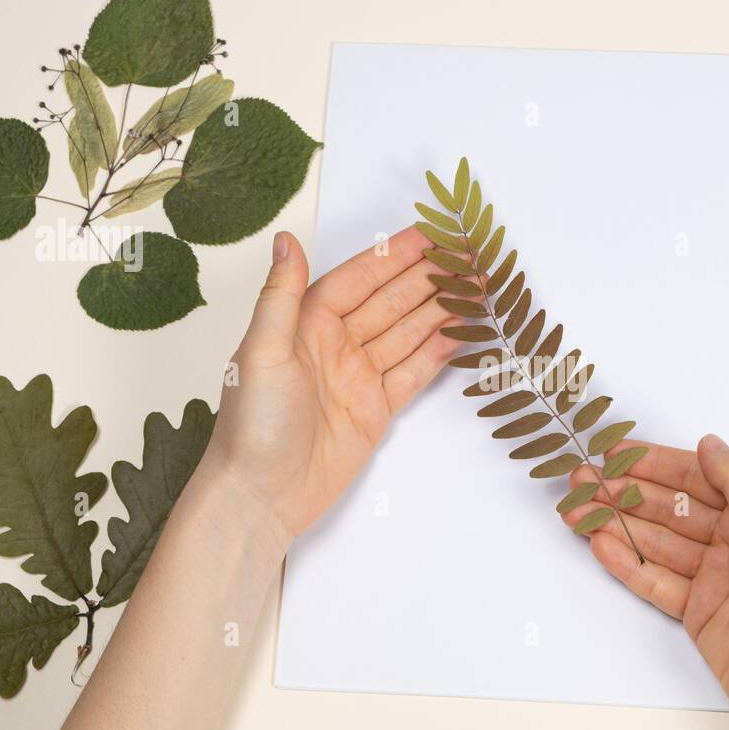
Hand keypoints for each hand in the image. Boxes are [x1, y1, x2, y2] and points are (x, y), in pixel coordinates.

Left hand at [200, 228, 462, 543]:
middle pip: (392, 301)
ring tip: (477, 286)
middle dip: (431, 277)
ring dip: (442, 308)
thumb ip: (282, 294)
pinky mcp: (375, 410)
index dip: (398, 255)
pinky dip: (439, 351)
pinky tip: (462, 330)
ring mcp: (358, 377)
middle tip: (470, 256)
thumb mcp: (261, 350)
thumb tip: (285, 240)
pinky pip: (414, 372)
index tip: (433, 234)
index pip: (361, 277)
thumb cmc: (251, 425)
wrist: (261, 495)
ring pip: (409, 332)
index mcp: (306, 323)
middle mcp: (335, 345)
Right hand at [562, 434, 728, 729]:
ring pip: (658, 541)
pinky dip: (627, 562)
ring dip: (617, 524)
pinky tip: (600, 544)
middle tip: (582, 481)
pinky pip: (655, 578)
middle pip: (673, 507)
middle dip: (627, 492)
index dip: (656, 463)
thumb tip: (710, 443)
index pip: (701, 478)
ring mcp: (716, 575)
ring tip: (577, 511)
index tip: (615, 453)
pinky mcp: (698, 609)